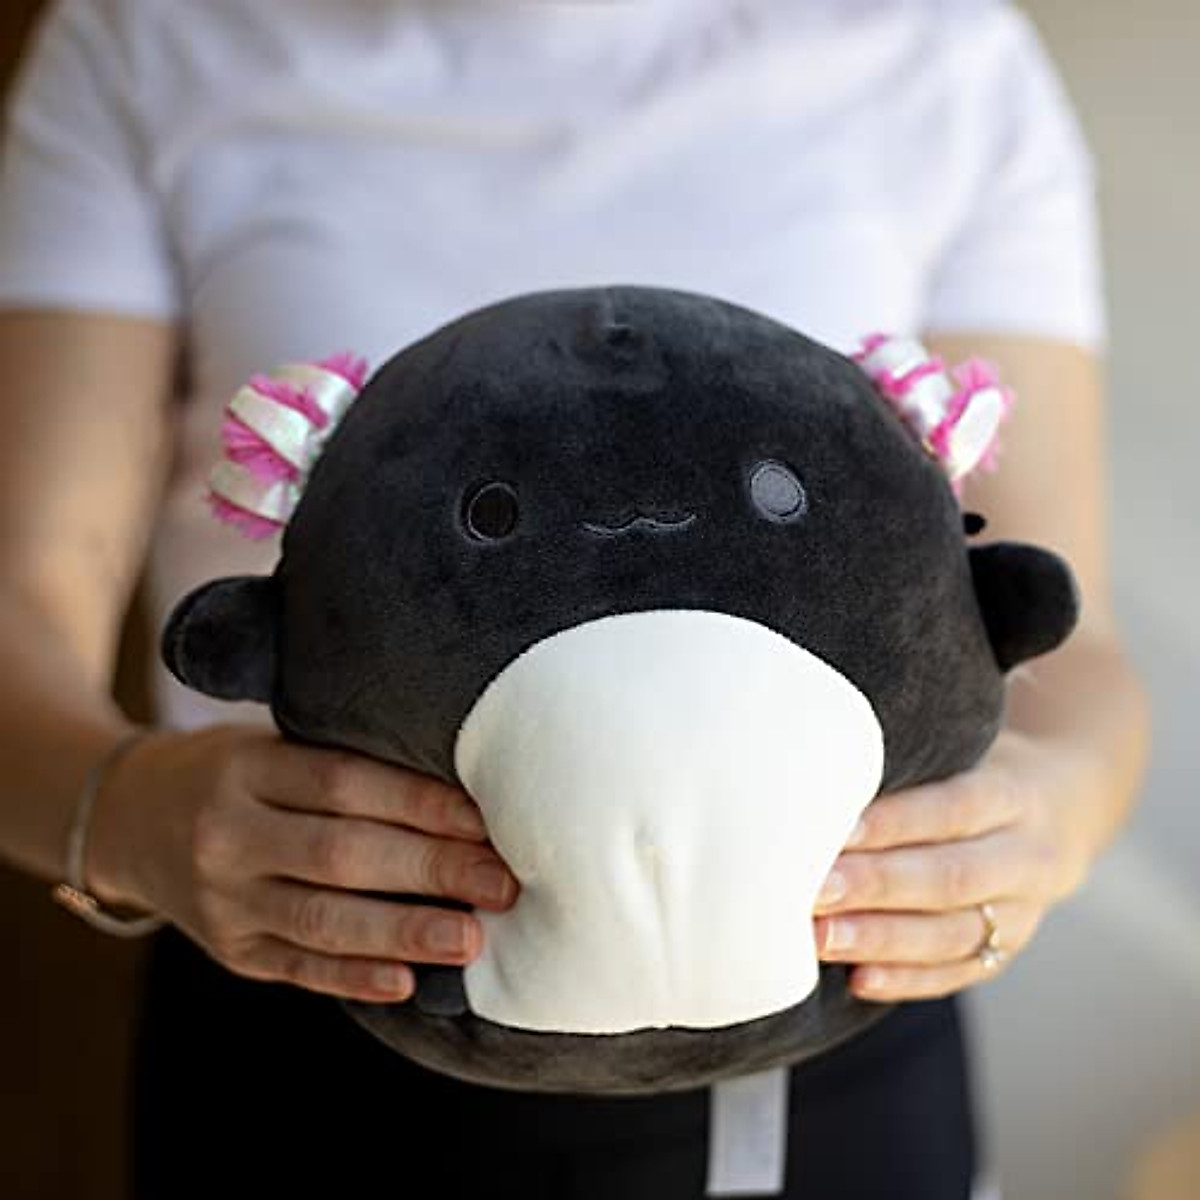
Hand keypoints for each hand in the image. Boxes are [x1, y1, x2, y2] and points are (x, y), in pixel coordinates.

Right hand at [88, 726, 518, 1002]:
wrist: (129, 818)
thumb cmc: (235, 770)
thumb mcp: (271, 742)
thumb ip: (343, 760)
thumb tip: (460, 786)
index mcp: (247, 768)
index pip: (344, 784)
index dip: (419, 803)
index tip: (486, 819)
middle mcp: (227, 833)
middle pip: (341, 854)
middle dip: (431, 869)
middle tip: (502, 882)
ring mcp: (223, 900)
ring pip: (322, 920)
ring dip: (404, 931)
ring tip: (471, 937)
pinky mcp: (229, 950)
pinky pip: (297, 968)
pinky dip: (353, 978)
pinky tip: (406, 982)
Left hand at [813, 730, 1092, 1001]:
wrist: (1066, 809)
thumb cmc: (984, 770)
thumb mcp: (967, 750)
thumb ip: (914, 765)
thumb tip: (828, 777)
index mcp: (1013, 795)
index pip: (953, 808)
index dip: (896, 822)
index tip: (840, 832)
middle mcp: (1026, 858)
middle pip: (950, 877)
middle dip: (878, 886)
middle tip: (816, 891)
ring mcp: (1022, 912)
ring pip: (952, 933)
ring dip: (882, 940)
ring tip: (822, 938)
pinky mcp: (1007, 952)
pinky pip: (956, 973)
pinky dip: (905, 980)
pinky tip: (857, 979)